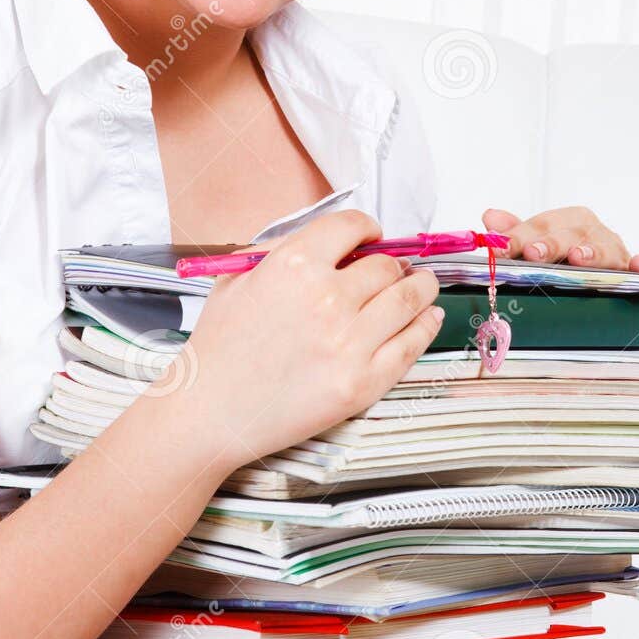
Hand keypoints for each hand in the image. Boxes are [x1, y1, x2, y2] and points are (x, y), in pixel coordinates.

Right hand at [183, 208, 442, 474]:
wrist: (209, 412)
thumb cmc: (219, 348)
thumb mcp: (237, 280)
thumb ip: (282, 252)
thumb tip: (331, 244)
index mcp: (293, 265)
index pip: (351, 227)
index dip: (368, 228)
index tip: (372, 236)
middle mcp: (327, 299)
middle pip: (386, 265)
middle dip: (395, 262)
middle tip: (400, 268)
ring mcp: (349, 343)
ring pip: (409, 299)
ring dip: (421, 287)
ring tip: (424, 285)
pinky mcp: (362, 382)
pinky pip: (411, 344)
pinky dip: (425, 326)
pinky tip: (428, 317)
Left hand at [482, 205, 638, 271]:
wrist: (596, 259)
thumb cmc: (565, 249)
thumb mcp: (539, 239)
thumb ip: (516, 232)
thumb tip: (490, 218)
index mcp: (567, 220)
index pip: (539, 226)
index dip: (517, 236)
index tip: (499, 247)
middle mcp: (590, 231)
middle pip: (569, 235)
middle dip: (550, 244)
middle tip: (533, 253)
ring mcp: (612, 249)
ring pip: (603, 249)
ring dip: (591, 252)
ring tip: (578, 258)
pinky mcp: (629, 269)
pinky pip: (636, 267)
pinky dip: (638, 265)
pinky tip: (638, 264)